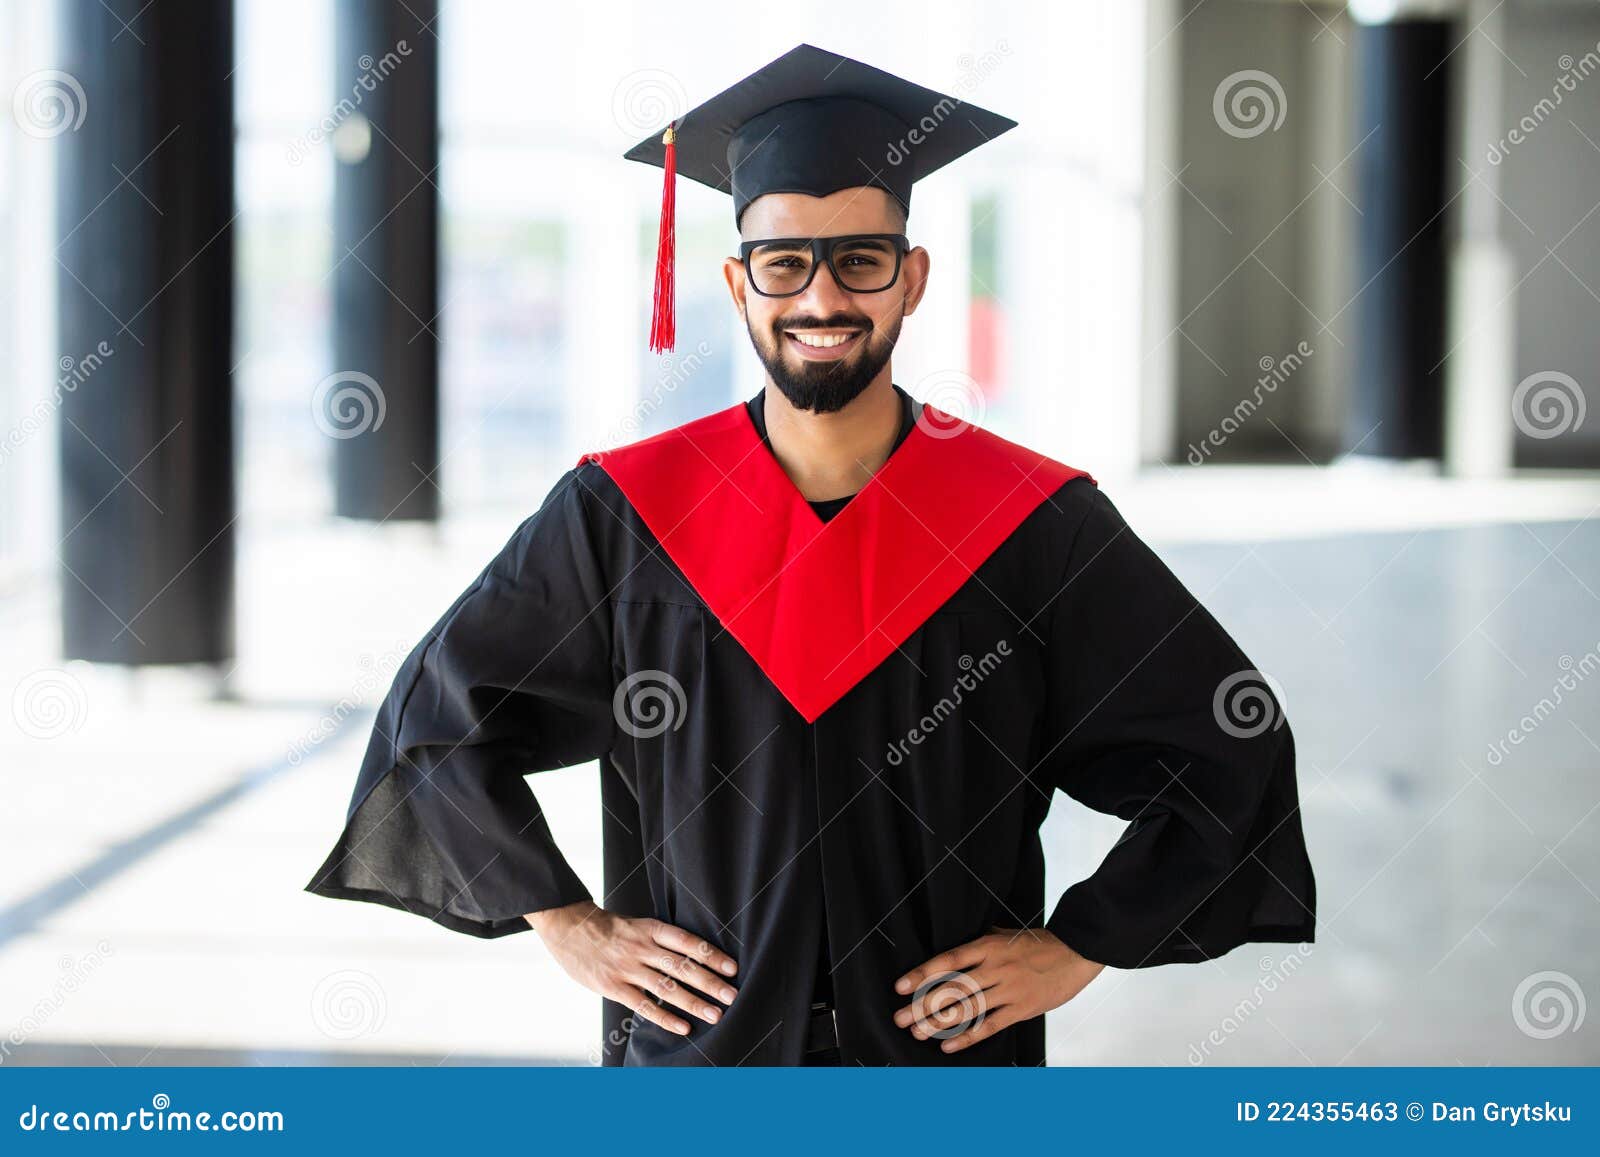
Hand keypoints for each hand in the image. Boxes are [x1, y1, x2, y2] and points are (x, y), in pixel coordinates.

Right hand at [526, 901, 738, 1035]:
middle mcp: (642, 948)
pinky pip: (643, 1005)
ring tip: (715, 1015)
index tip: (732, 969)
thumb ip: (661, 940)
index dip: (711, 955)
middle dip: (710, 983)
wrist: (569, 928)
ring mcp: (627, 968)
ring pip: (666, 988)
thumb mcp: (638, 924)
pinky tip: (683, 1027)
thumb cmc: (609, 929)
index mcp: (651, 929)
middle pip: (682, 966)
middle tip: (732, 996)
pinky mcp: (613, 987)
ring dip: (693, 1003)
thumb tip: (694, 956)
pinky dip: (665, 1017)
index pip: (687, 942)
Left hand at [892, 926, 1103, 1053]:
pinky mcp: (1022, 1009)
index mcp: (988, 946)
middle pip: (952, 988)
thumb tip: (957, 952)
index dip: (923, 973)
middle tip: (901, 1017)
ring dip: (939, 1023)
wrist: (1076, 953)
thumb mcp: (1007, 934)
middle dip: (922, 1004)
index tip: (901, 986)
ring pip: (967, 1009)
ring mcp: (1009, 989)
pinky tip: (949, 1045)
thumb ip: (982, 943)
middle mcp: (996, 967)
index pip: (948, 960)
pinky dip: (968, 1037)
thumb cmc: (1039, 943)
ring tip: (918, 1032)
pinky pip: (990, 1025)